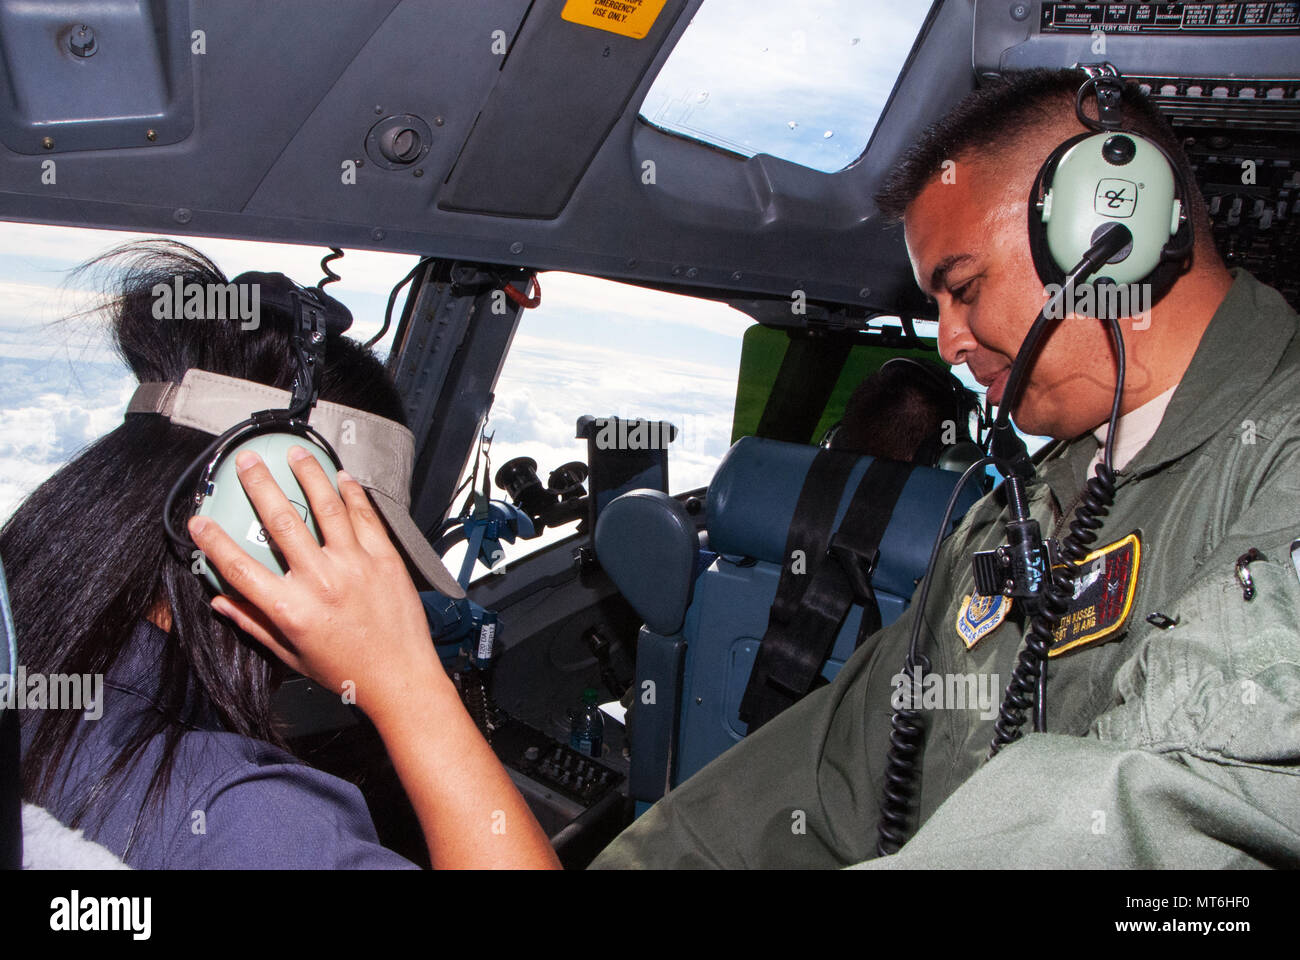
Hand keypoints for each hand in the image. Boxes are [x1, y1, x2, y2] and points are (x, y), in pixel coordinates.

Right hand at [188, 446, 446, 718]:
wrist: (401, 678)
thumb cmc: (347, 672)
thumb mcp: (291, 656)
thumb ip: (254, 624)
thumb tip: (221, 601)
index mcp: (291, 609)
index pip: (240, 568)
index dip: (214, 542)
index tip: (198, 521)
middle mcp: (320, 581)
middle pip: (281, 522)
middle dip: (260, 485)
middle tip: (248, 461)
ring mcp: (354, 565)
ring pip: (326, 507)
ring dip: (308, 475)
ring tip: (296, 454)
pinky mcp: (384, 558)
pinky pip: (364, 516)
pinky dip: (351, 493)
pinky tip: (340, 477)